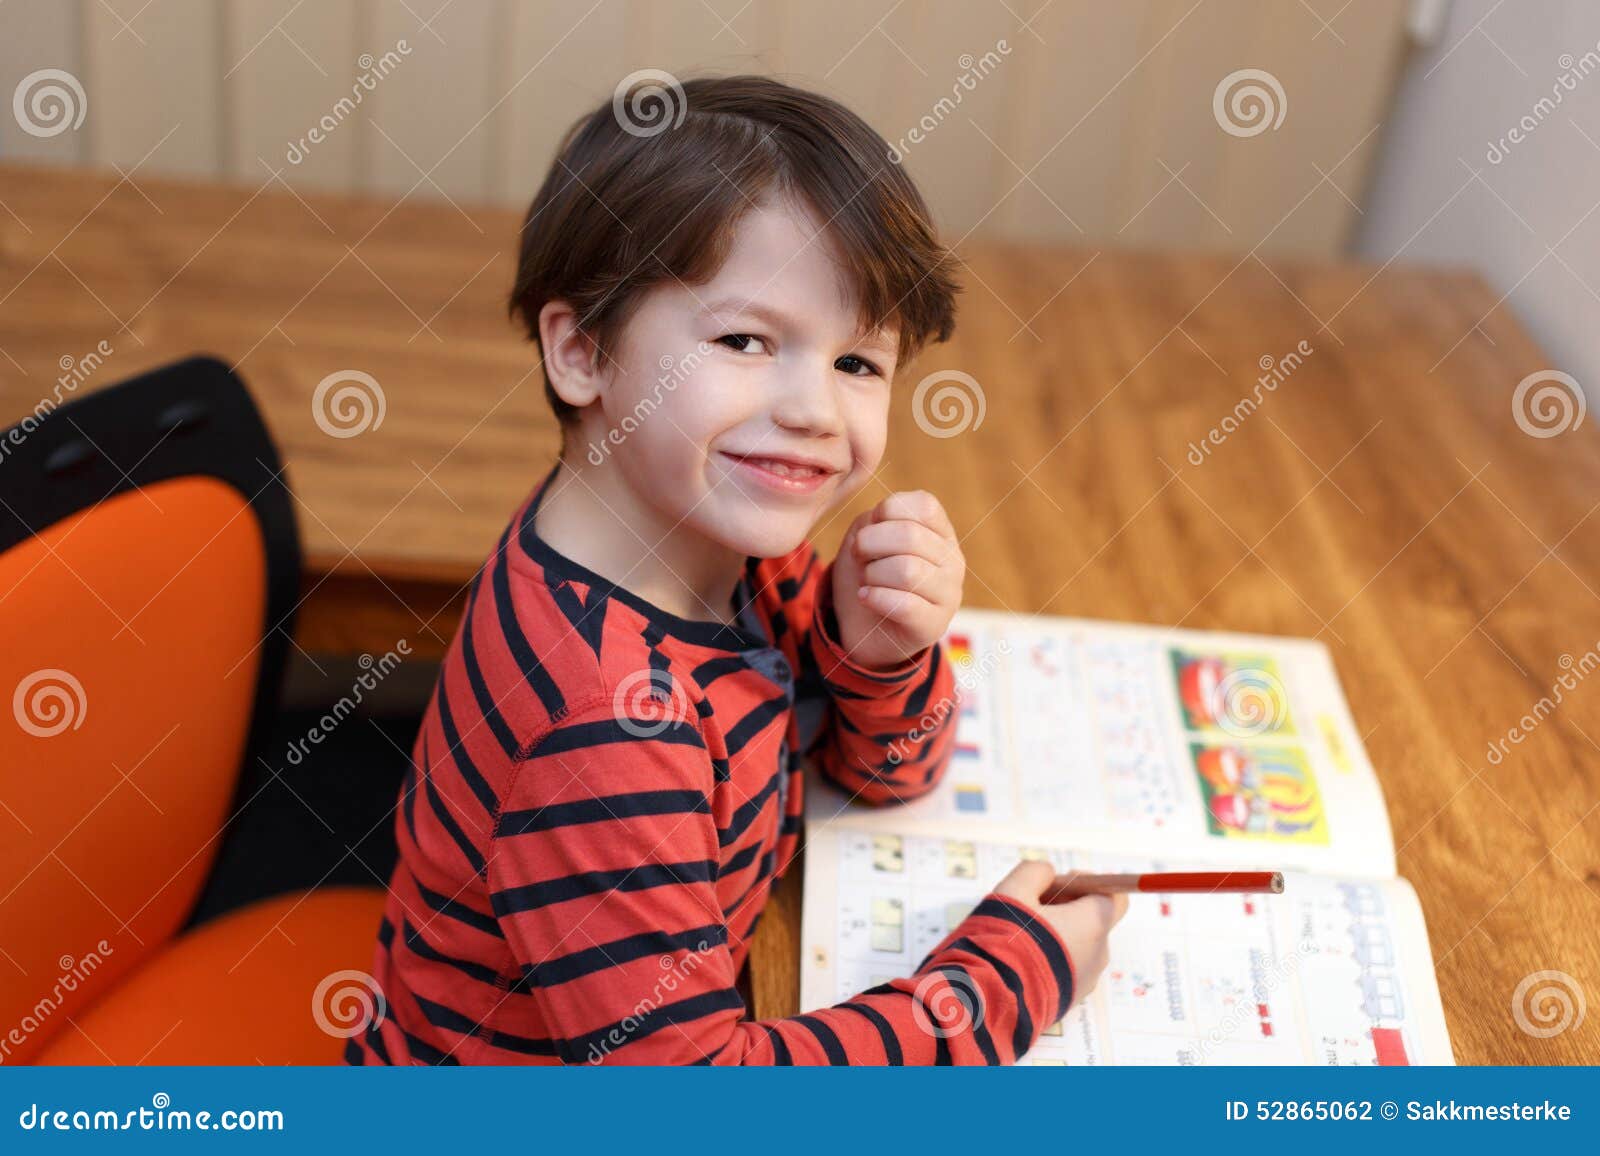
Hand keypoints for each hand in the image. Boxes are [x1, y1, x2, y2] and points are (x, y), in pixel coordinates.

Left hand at [830, 491, 964, 671]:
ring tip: (867, 581)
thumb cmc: (868, 573)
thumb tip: (883, 518)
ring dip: (872, 574)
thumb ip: (877, 519)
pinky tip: (866, 597)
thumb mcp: (868, 536)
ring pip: (908, 570)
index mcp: (941, 533)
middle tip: (859, 557)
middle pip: (911, 536)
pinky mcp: (933, 626)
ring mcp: (949, 595)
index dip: (886, 512)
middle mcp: (953, 561)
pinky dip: (874, 597)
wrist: (861, 626)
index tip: (869, 529)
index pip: (924, 505)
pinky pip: (904, 605)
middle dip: (870, 543)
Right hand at [993, 860, 1128, 1010]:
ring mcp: (1086, 981)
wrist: (991, 1002)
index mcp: (1093, 924)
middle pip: (1093, 920)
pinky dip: (1051, 958)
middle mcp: (1098, 953)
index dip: (1090, 884)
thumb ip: (1034, 872)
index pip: (1116, 896)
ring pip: (1078, 945)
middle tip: (1030, 905)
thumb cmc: (1005, 941)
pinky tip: (1020, 958)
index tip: (1061, 883)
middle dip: (1066, 907)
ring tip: (1019, 935)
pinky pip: (1068, 969)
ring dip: (1056, 934)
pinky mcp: (1070, 1000)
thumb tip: (1047, 873)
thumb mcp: (1013, 892)